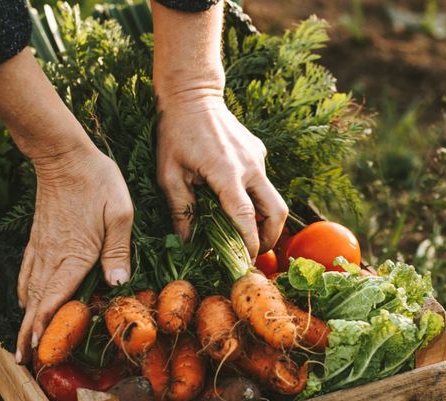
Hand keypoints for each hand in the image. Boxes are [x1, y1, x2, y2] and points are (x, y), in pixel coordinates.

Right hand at [16, 143, 132, 361]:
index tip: (35, 349)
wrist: (62, 153)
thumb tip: (117, 283)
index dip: (44, 326)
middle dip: (28, 333)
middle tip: (23, 360)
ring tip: (22, 341)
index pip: (54, 298)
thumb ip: (118, 250)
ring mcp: (41, 248)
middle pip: (36, 302)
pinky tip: (26, 302)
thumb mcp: (119, 213)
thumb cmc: (97, 181)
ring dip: (25, 317)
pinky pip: (27, 273)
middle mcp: (52, 257)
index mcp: (74, 255)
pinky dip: (25, 293)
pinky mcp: (38, 239)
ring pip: (29, 290)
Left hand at [156, 94, 286, 257]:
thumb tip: (186, 242)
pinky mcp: (258, 152)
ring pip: (272, 198)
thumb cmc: (175, 134)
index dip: (249, 243)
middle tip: (254, 252)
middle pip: (277, 211)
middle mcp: (250, 166)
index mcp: (226, 173)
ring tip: (245, 233)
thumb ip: (180, 209)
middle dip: (270, 237)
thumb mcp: (168, 174)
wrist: (192, 95)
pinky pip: (262, 181)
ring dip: (263, 219)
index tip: (245, 261)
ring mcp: (257, 157)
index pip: (246, 217)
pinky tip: (233, 199)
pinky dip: (254, 197)